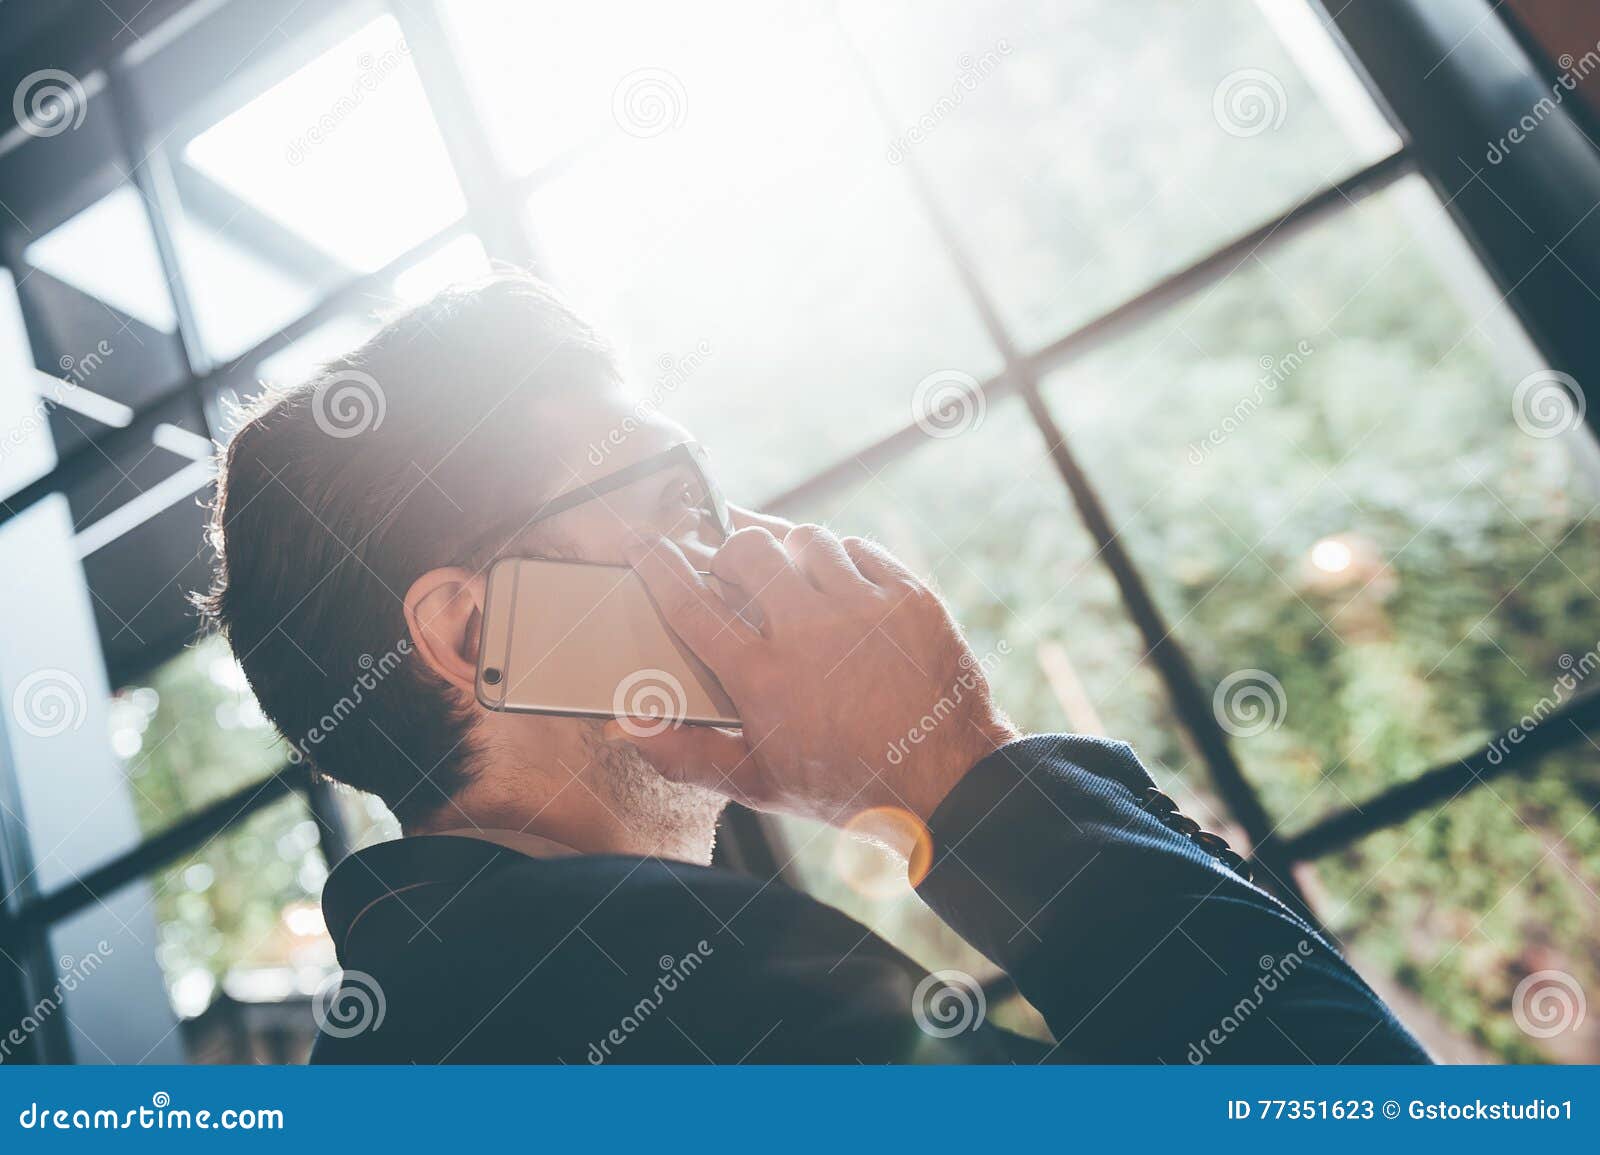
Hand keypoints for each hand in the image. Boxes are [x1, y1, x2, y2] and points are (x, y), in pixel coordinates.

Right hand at [607, 524, 1018, 826]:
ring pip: (807, 539)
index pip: (691, 604)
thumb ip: (688, 755)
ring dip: (791, 553)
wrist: (948, 783)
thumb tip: (627, 728)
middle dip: (731, 553)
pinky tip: (843, 589)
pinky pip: (862, 550)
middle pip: (746, 551)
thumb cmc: (848, 786)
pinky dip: (845, 560)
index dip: (658, 567)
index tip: (643, 543)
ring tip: (794, 581)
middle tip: (735, 574)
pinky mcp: (909, 597)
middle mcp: (809, 631)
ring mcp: (864, 607)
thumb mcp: (761, 783)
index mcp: (762, 676)